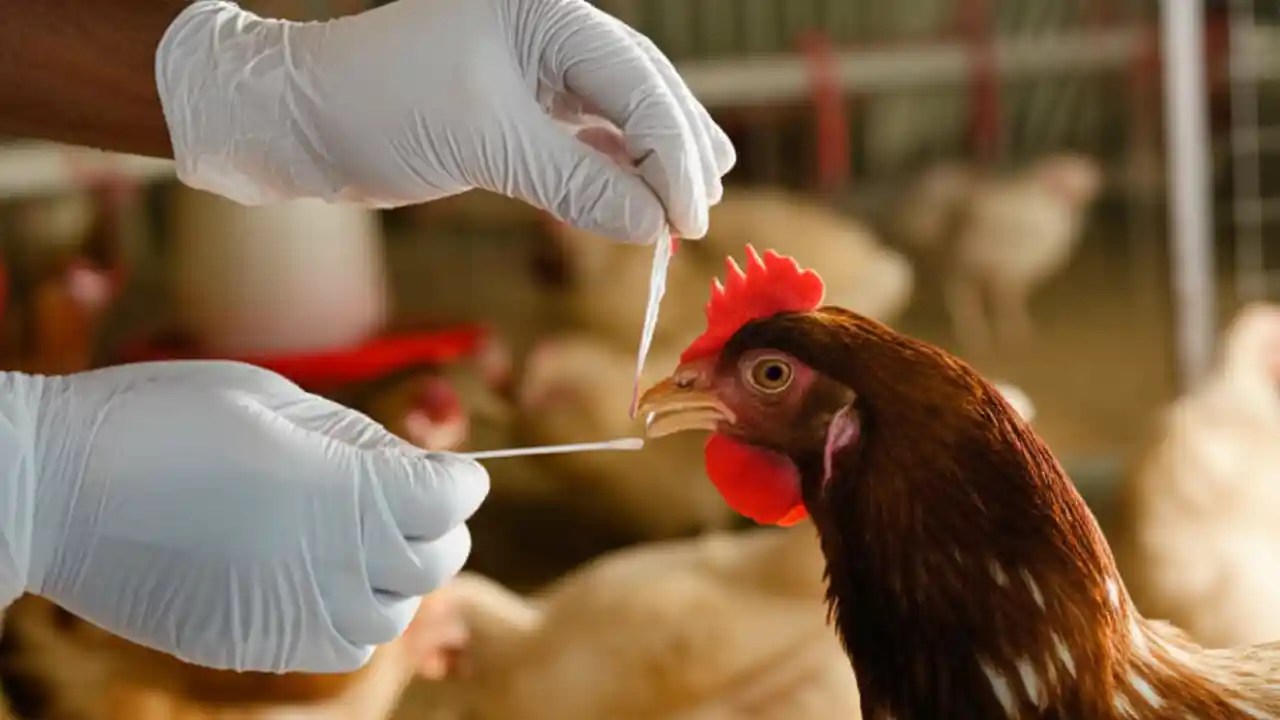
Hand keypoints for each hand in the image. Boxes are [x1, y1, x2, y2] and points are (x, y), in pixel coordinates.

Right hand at [1, 361, 486, 672]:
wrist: (56, 488)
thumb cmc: (162, 418)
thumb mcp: (273, 396)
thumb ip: (357, 437)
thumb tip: (409, 465)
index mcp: (346, 488)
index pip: (452, 499)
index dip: (459, 479)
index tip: (449, 470)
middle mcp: (334, 561)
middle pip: (438, 560)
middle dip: (437, 526)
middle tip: (407, 500)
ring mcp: (295, 612)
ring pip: (393, 614)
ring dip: (395, 577)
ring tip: (360, 541)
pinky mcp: (256, 643)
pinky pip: (340, 645)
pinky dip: (351, 616)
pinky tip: (320, 578)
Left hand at [156, 0, 735, 242]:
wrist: (300, 119)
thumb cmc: (377, 108)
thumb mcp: (484, 143)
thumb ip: (577, 183)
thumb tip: (653, 227)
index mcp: (548, 11)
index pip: (638, 83)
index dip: (672, 155)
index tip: (688, 219)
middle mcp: (552, 29)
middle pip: (644, 91)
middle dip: (676, 155)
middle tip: (698, 217)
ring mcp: (538, 65)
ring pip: (623, 113)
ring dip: (655, 162)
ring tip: (693, 204)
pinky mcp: (521, 104)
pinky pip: (589, 135)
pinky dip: (617, 169)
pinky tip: (644, 197)